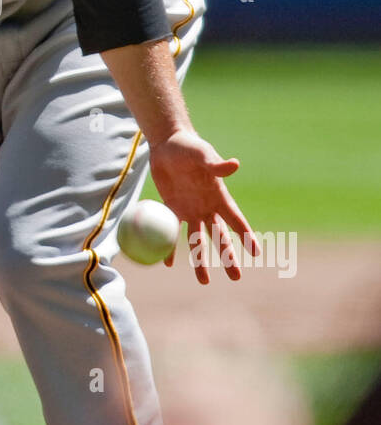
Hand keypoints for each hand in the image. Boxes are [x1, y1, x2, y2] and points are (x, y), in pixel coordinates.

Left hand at [147, 129, 259, 285]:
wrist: (168, 143)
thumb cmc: (190, 147)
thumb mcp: (203, 154)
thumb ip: (216, 164)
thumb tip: (235, 165)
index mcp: (219, 196)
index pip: (236, 220)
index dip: (246, 236)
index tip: (256, 253)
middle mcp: (207, 207)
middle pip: (220, 237)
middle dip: (228, 257)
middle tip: (236, 278)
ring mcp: (190, 210)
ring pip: (197, 240)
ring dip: (200, 260)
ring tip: (204, 281)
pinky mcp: (172, 208)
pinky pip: (171, 231)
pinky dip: (170, 247)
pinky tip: (167, 263)